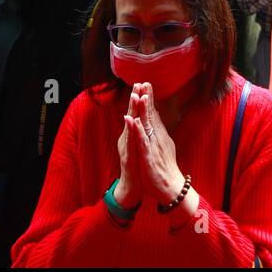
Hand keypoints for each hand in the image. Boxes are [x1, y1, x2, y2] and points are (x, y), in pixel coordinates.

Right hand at [114, 86, 144, 208]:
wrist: (133, 187)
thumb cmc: (138, 167)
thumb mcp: (141, 147)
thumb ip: (140, 133)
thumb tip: (143, 120)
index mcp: (133, 136)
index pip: (137, 115)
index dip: (139, 100)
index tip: (143, 84)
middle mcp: (128, 139)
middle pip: (132, 116)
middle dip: (134, 99)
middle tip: (137, 83)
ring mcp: (127, 147)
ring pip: (130, 126)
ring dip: (132, 110)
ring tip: (134, 96)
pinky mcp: (129, 156)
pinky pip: (131, 142)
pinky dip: (131, 130)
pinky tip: (131, 120)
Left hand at [130, 84, 184, 204]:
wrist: (171, 187)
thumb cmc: (165, 168)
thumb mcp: (162, 147)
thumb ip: (158, 133)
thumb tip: (155, 120)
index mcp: (159, 135)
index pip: (153, 113)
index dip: (149, 98)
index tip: (145, 83)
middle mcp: (158, 138)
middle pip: (151, 115)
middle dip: (147, 98)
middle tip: (144, 82)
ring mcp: (154, 146)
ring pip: (148, 125)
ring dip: (144, 110)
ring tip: (140, 95)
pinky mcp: (149, 157)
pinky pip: (143, 142)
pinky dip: (138, 131)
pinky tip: (134, 121)